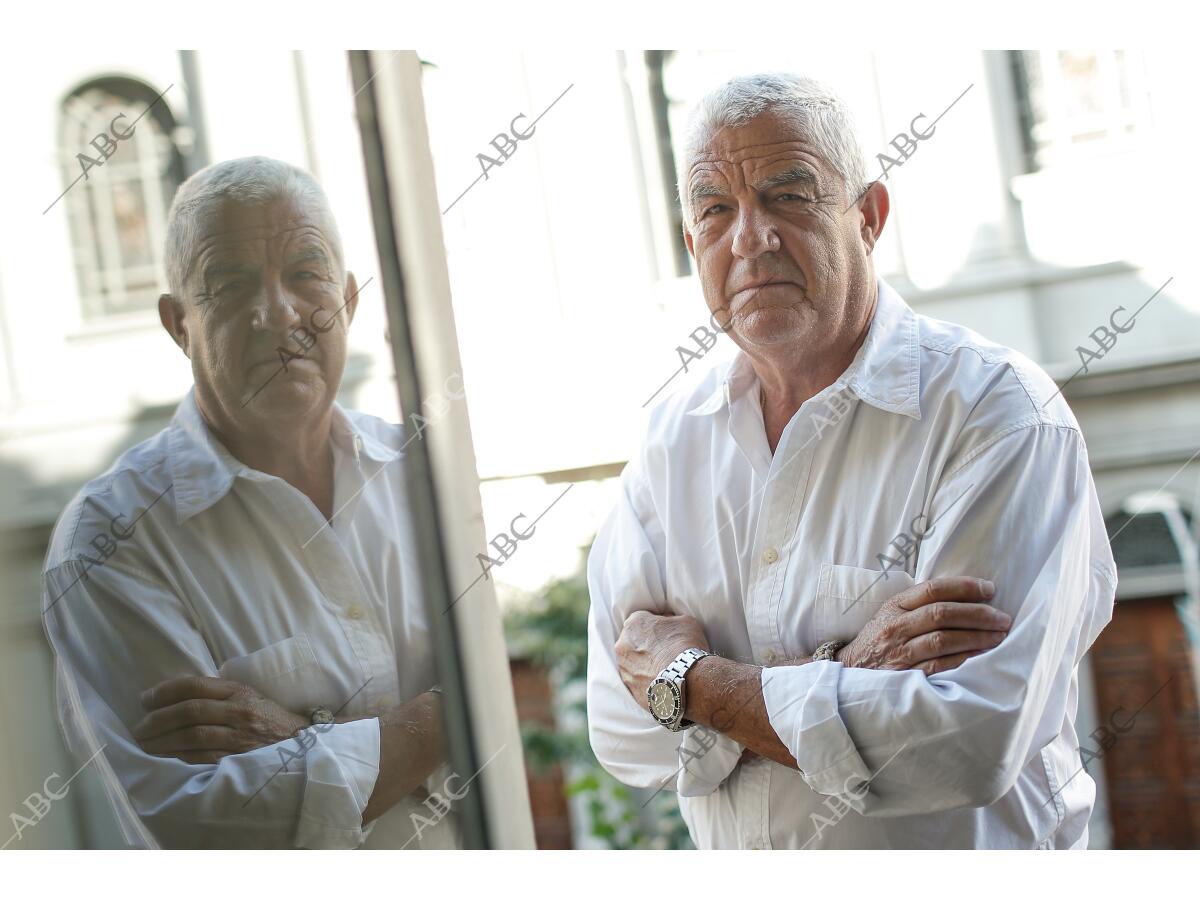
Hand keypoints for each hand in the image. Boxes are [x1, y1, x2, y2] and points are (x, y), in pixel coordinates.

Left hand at [133, 676, 308, 764]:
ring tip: (143, 744)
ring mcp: (239, 738)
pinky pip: (200, 758)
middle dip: (157, 719)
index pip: (195, 686)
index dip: (165, 691)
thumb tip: (176, 694)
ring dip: (161, 741)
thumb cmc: (269, 719)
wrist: (300, 745)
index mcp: (239, 691)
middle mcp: (239, 712)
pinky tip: (163, 758)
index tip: (145, 699)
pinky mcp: (237, 761)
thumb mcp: (249, 696)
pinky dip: (177, 757)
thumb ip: (218, 693)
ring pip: (191, 736)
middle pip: (189, 711)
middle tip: (137, 728)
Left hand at [615, 611, 708, 704]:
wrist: (687, 680)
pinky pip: (638, 682)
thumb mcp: (685, 620)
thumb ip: (670, 619)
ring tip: (665, 670)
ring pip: (633, 663)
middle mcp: (622, 645)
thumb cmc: (686, 646)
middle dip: (647, 645)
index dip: (656, 626)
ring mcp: (624, 669)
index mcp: (634, 624)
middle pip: (634, 641)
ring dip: (645, 664)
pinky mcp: (630, 688)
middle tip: (666, 652)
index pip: (642, 620)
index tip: (667, 634)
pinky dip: (647, 681)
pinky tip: (663, 683)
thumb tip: (665, 622)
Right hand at [839, 576, 1010, 675]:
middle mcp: (896, 626)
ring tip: (999, 636)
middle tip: (1003, 618)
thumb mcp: (891, 614)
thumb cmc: (879, 640)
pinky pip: (939, 665)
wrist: (851, 671)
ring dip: (976, 637)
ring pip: (943, 640)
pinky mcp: (904, 675)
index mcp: (895, 606)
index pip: (933, 589)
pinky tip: (981, 655)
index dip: (965, 587)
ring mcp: (899, 651)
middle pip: (942, 613)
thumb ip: (919, 604)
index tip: (990, 589)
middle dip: (978, 614)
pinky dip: (963, 659)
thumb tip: (965, 594)